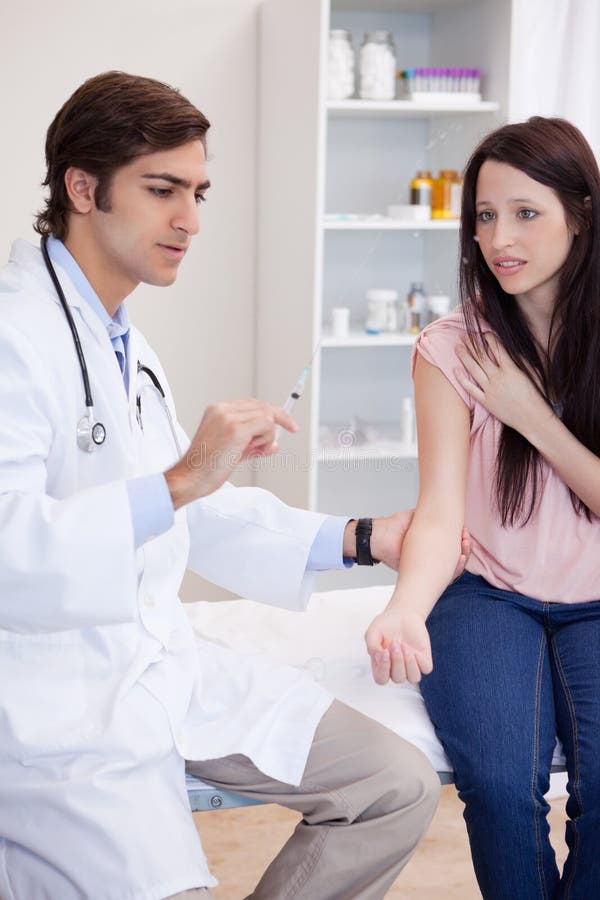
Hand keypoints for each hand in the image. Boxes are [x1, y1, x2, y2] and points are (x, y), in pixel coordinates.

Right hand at [165, 399, 296, 508]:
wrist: (190, 477)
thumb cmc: (204, 467)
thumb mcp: (233, 451)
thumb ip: (254, 446)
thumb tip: (273, 445)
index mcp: (217, 410)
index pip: (252, 404)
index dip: (272, 412)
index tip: (286, 421)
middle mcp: (222, 410)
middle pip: (262, 406)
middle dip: (279, 419)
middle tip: (292, 428)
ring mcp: (228, 418)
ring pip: (266, 415)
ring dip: (268, 435)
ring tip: (254, 450)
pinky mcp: (235, 429)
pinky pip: (266, 425)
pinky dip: (267, 438)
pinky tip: (255, 449)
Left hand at [354, 513, 470, 575]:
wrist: (379, 536)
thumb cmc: (395, 526)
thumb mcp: (417, 517)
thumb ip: (432, 515)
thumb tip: (447, 509)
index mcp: (432, 546)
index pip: (453, 546)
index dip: (462, 541)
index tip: (465, 532)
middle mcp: (431, 558)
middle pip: (456, 558)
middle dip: (465, 549)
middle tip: (466, 539)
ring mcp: (427, 567)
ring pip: (452, 569)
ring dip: (462, 558)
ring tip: (464, 546)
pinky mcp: (421, 575)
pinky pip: (442, 577)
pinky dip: (454, 570)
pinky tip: (459, 559)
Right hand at [365, 607, 431, 684]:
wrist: (402, 614)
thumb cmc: (386, 625)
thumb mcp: (373, 632)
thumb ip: (371, 645)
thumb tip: (378, 657)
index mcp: (382, 666)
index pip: (381, 679)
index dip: (383, 670)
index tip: (384, 652)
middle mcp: (397, 669)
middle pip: (398, 678)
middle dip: (397, 661)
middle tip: (395, 643)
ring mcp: (411, 665)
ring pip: (413, 678)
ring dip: (409, 663)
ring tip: (404, 647)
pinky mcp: (424, 659)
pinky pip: (426, 668)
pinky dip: (421, 660)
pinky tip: (414, 650)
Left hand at [455, 336, 550, 434]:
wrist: (533, 419)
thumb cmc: (536, 396)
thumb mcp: (532, 374)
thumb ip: (520, 360)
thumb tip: (510, 348)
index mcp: (511, 369)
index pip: (497, 349)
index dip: (489, 339)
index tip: (483, 333)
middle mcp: (498, 378)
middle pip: (482, 357)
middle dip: (472, 344)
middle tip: (464, 336)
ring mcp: (490, 390)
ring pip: (474, 370)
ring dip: (465, 357)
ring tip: (458, 347)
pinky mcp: (486, 402)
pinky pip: (471, 389)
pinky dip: (462, 379)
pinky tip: (456, 370)